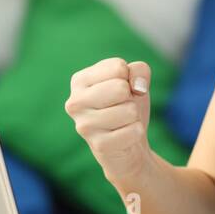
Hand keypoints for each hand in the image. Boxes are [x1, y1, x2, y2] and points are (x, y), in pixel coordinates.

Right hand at [64, 57, 153, 183]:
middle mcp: (75, 102)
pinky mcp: (98, 145)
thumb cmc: (126, 106)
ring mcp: (84, 126)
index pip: (118, 68)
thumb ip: (139, 70)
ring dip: (134, 116)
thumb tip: (138, 87)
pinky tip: (124, 136)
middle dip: (130, 98)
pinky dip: (136, 132)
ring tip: (122, 122)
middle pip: (121, 88)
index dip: (128, 79)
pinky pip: (134, 131)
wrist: (128, 144)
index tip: (121, 90)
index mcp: (79, 80)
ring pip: (129, 110)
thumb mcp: (134, 80)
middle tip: (122, 107)